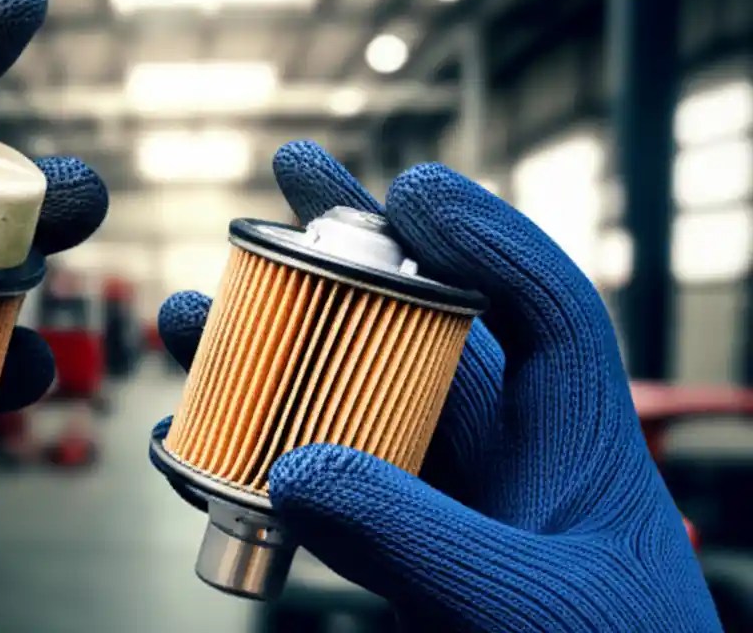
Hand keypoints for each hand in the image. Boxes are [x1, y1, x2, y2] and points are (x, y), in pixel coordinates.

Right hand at [154, 141, 718, 630]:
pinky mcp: (397, 552)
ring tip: (190, 313)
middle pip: (423, 328)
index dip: (482, 236)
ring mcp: (446, 502)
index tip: (404, 193)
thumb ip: (416, 537)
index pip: (545, 308)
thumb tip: (291, 470)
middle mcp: (507, 456)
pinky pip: (315, 490)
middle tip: (290, 178)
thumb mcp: (525, 604)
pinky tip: (192, 449)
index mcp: (578, 443)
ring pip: (350, 402)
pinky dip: (250, 464)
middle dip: (348, 255)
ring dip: (269, 355)